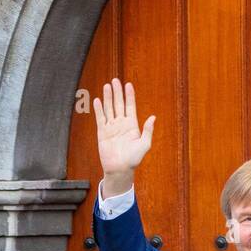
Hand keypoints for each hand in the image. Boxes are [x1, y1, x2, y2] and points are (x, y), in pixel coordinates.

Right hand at [93, 78, 153, 197]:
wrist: (120, 169)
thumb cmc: (133, 159)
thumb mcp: (144, 145)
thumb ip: (148, 131)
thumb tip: (153, 117)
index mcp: (132, 125)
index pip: (130, 106)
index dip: (129, 95)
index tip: (128, 84)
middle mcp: (121, 124)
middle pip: (119, 104)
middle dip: (117, 92)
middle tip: (115, 81)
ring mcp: (111, 127)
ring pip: (109, 108)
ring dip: (108, 97)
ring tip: (107, 86)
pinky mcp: (102, 132)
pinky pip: (100, 118)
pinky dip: (98, 109)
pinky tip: (97, 100)